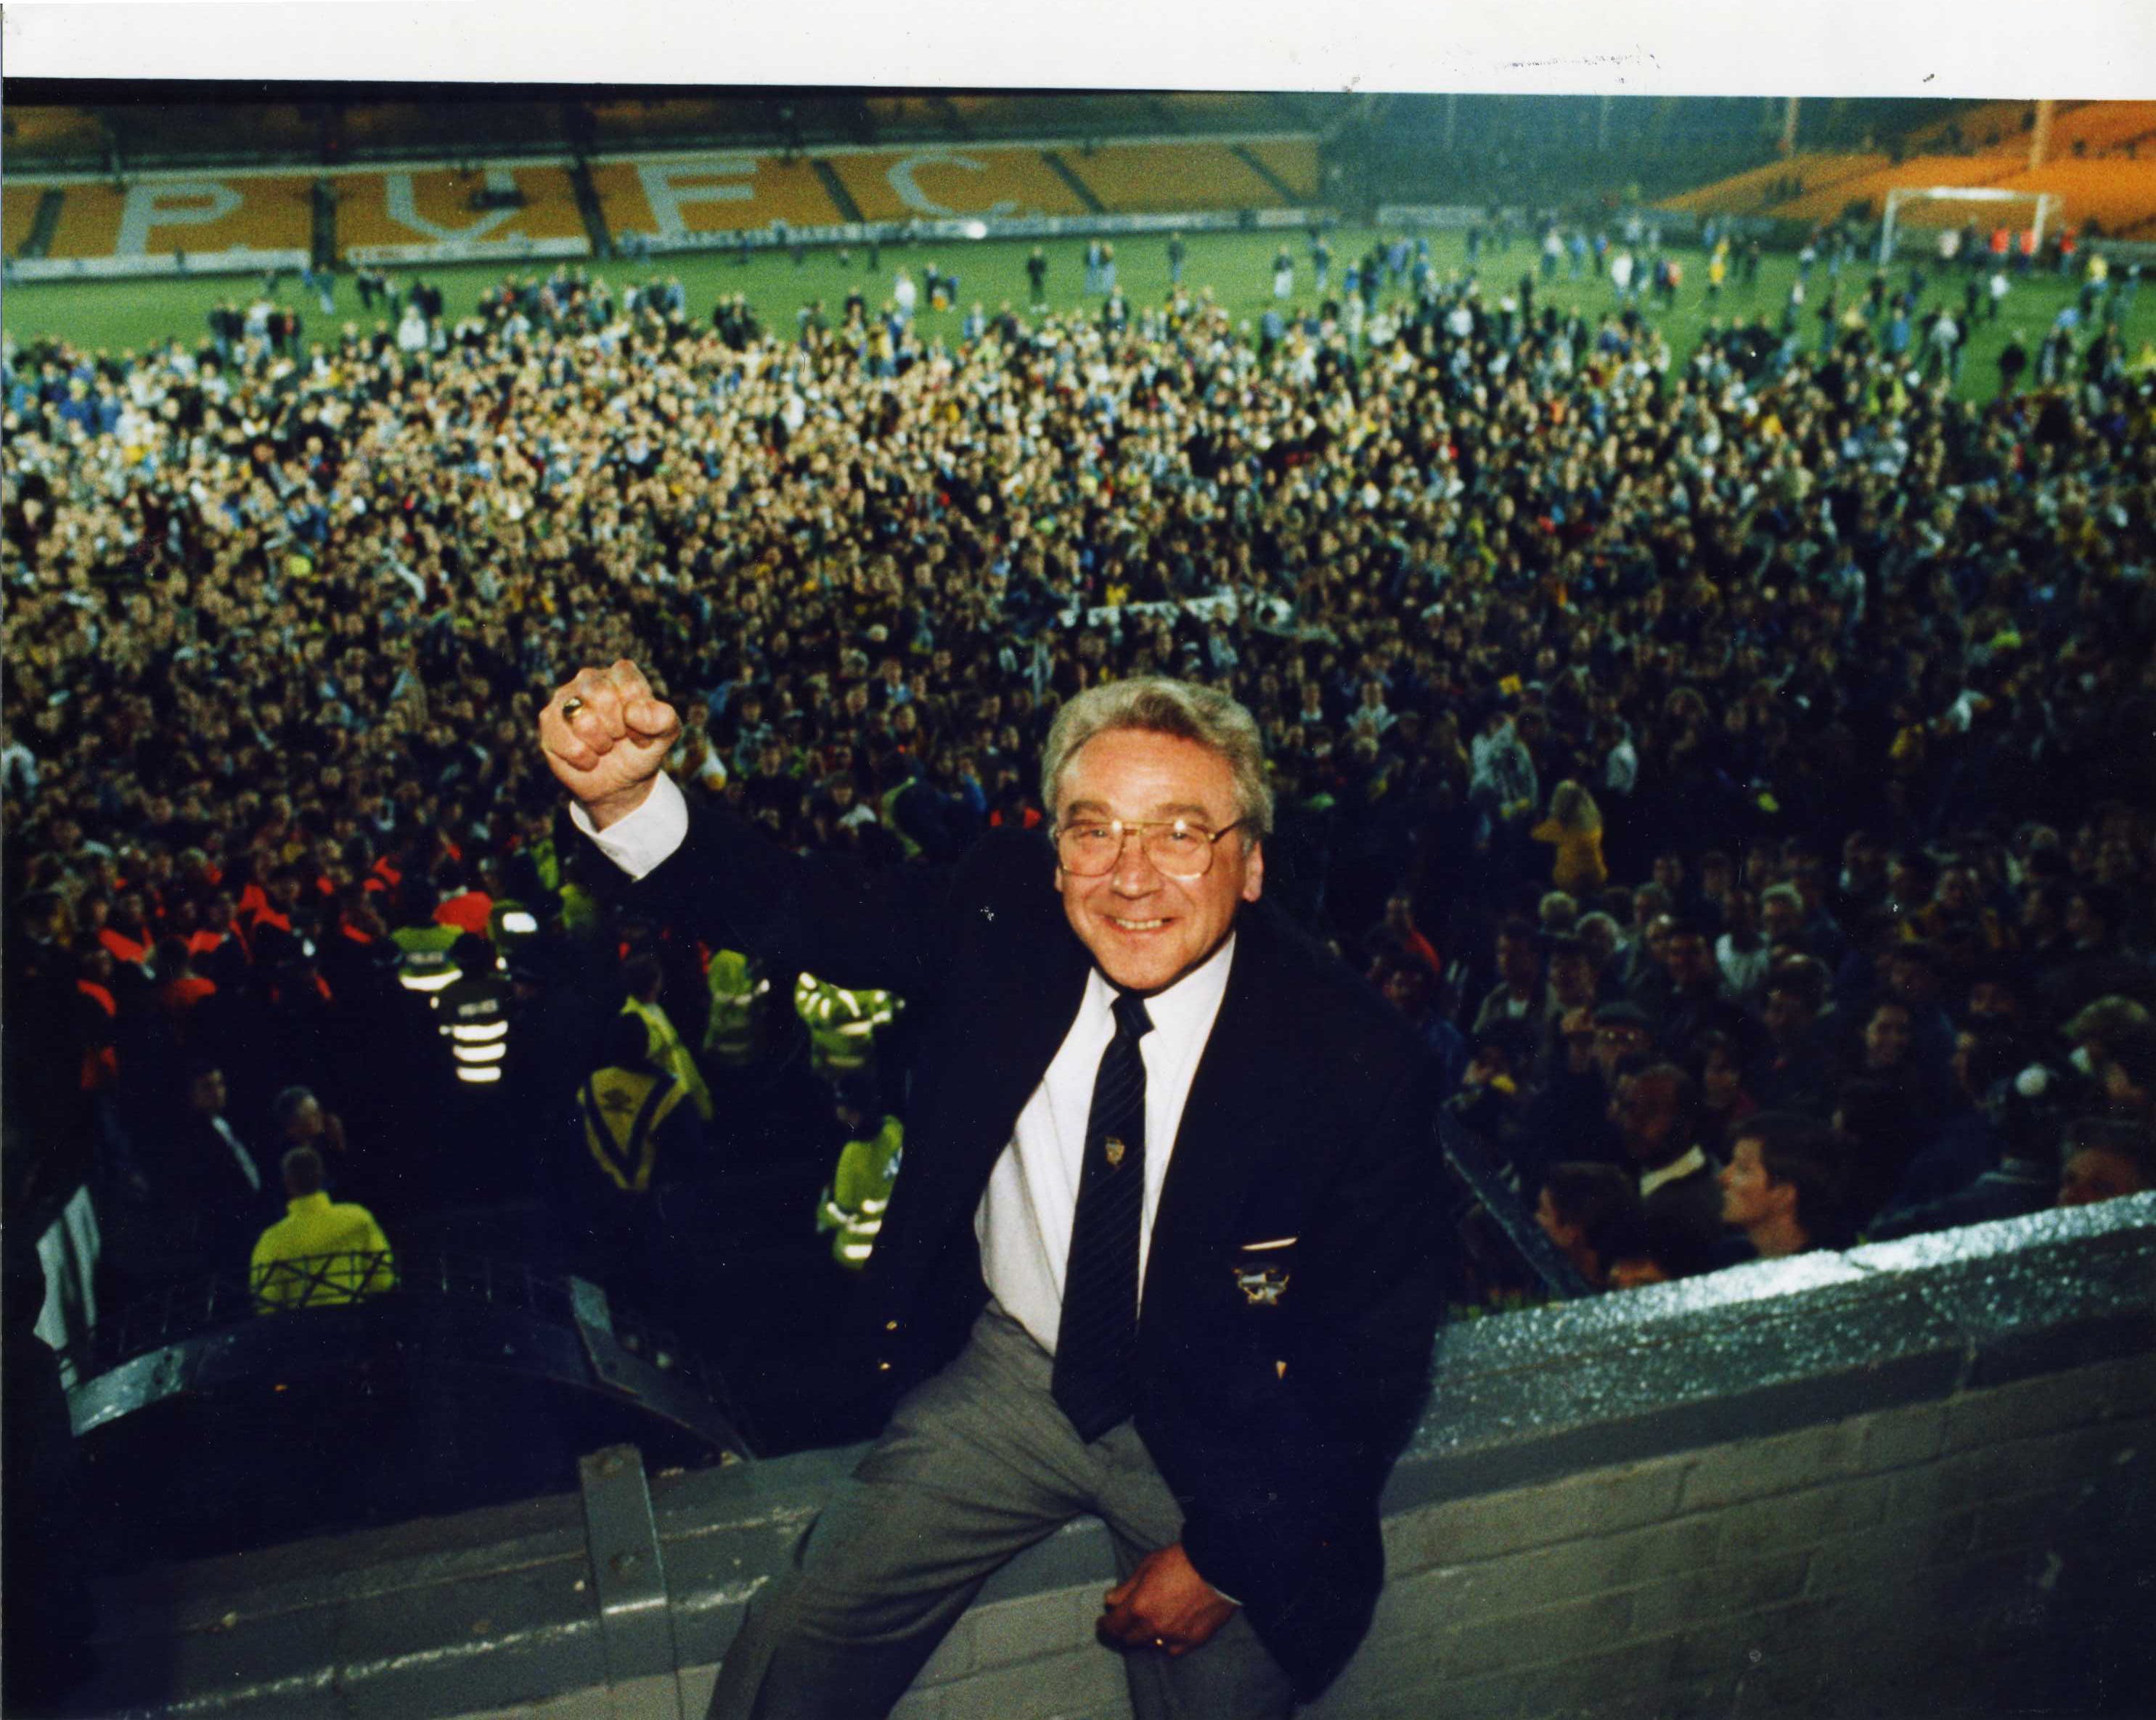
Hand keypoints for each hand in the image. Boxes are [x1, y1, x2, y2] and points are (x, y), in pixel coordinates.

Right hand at [540, 659, 680, 828]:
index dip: (639, 718)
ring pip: (582, 720)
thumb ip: (663, 718)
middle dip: (617, 729)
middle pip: (602, 696)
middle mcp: (589, 678)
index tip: (639, 729)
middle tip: (618, 737)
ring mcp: (564, 698)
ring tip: (603, 746)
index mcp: (621, 673)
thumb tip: (632, 712)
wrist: (618, 782)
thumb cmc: (640, 750)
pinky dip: (585, 759)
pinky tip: (588, 758)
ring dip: (600, 744)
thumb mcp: (666, 734)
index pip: (630, 686)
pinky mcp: (548, 721)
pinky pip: (569, 745)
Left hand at [1095, 1543, 1235, 1658]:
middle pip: (1129, 1639)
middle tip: (1123, 1623)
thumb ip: (1127, 1587)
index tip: (1103, 1623)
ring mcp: (1174, 1637)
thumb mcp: (1148, 1565)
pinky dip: (1165, 1643)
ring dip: (1143, 1637)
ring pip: (1150, 1645)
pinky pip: (1172, 1649)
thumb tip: (1110, 1601)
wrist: (1219, 1566)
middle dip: (1123, 1631)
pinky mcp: (1193, 1641)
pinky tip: (1165, 1633)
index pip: (1113, 1626)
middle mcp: (1154, 1627)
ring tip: (1145, 1626)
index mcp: (1139, 1607)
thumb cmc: (1181, 1560)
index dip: (1105, 1625)